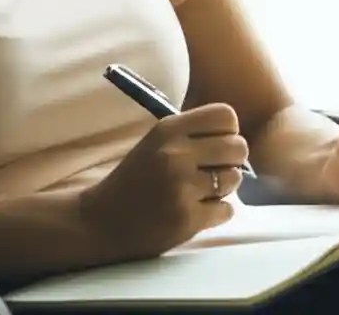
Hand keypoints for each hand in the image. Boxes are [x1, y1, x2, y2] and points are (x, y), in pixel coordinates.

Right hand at [78, 103, 249, 261]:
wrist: (99, 222)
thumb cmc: (136, 180)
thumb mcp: (157, 143)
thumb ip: (193, 135)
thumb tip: (238, 137)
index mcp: (168, 130)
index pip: (226, 116)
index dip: (228, 132)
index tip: (216, 145)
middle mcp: (175, 154)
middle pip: (238, 146)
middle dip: (232, 161)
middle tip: (214, 172)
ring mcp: (181, 187)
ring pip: (235, 179)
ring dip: (224, 189)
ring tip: (202, 193)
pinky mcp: (186, 219)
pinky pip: (226, 210)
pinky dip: (216, 213)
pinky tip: (196, 212)